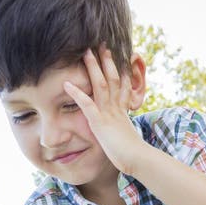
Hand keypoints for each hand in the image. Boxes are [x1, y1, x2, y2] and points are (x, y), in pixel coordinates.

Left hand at [63, 47, 143, 175]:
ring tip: (85, 52)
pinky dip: (76, 93)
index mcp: (123, 111)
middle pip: (112, 78)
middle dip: (106, 61)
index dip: (119, 69)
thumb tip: (125, 134)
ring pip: (100, 85)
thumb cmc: (134, 154)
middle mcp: (116, 108)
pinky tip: (66, 84)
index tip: (117, 55)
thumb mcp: (128, 138)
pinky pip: (87, 104)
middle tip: (101, 44)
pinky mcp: (100, 123)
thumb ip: (124, 131)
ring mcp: (108, 114)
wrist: (138, 160)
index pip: (121, 85)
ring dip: (93, 68)